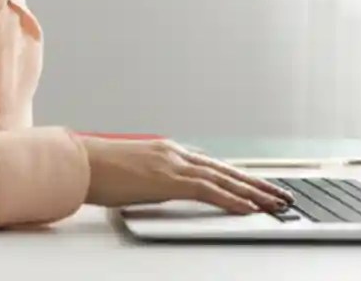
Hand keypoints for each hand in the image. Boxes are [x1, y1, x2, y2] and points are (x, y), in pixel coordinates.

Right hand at [77, 137, 295, 213]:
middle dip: (256, 183)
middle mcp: (176, 153)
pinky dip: (232, 199)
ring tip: (275, 203)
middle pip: (226, 169)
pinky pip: (210, 190)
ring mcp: (174, 164)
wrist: (80, 163)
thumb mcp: (132, 174)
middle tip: (280, 194)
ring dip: (254, 192)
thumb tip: (159, 190)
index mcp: (167, 152)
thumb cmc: (97, 171)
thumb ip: (152, 179)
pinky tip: (249, 208)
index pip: (212, 165)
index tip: (256, 185)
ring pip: (225, 178)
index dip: (237, 176)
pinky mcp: (170, 179)